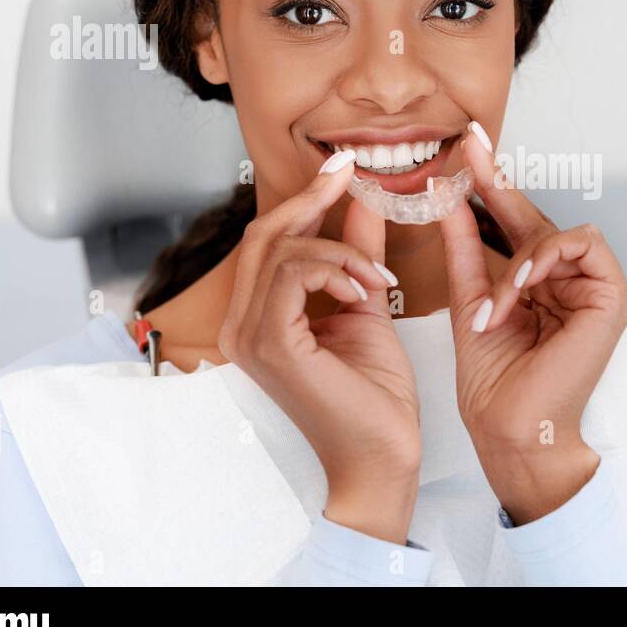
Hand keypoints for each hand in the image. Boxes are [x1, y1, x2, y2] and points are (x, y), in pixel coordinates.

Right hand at [217, 153, 420, 543]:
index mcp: (259, 318)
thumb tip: (363, 203)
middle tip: (351, 174)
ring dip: (341, 249)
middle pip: (264, 235)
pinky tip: (365, 291)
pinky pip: (294, 273)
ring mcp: (251, 336)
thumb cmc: (375, 399)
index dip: (304, 199)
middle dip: (311, 198)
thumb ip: (357, 256)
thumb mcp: (366, 307)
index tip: (343, 168)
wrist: (383, 457)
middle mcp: (243, 325)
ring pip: (282, 249)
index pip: (268, 243)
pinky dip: (336, 268)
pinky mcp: (271, 345)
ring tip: (377, 279)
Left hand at [438, 123, 626, 524]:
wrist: (508, 428)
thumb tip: (448, 194)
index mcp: (538, 284)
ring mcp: (595, 290)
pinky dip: (547, 260)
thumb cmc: (493, 381)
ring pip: (557, 233)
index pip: (516, 223)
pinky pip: (582, 246)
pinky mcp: (614, 298)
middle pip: (537, 220)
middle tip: (469, 150)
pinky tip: (523, 285)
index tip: (467, 144)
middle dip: (500, 186)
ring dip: (520, 260)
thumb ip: (465, 245)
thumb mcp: (470, 298)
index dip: (493, 183)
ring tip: (499, 302)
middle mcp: (570, 283)